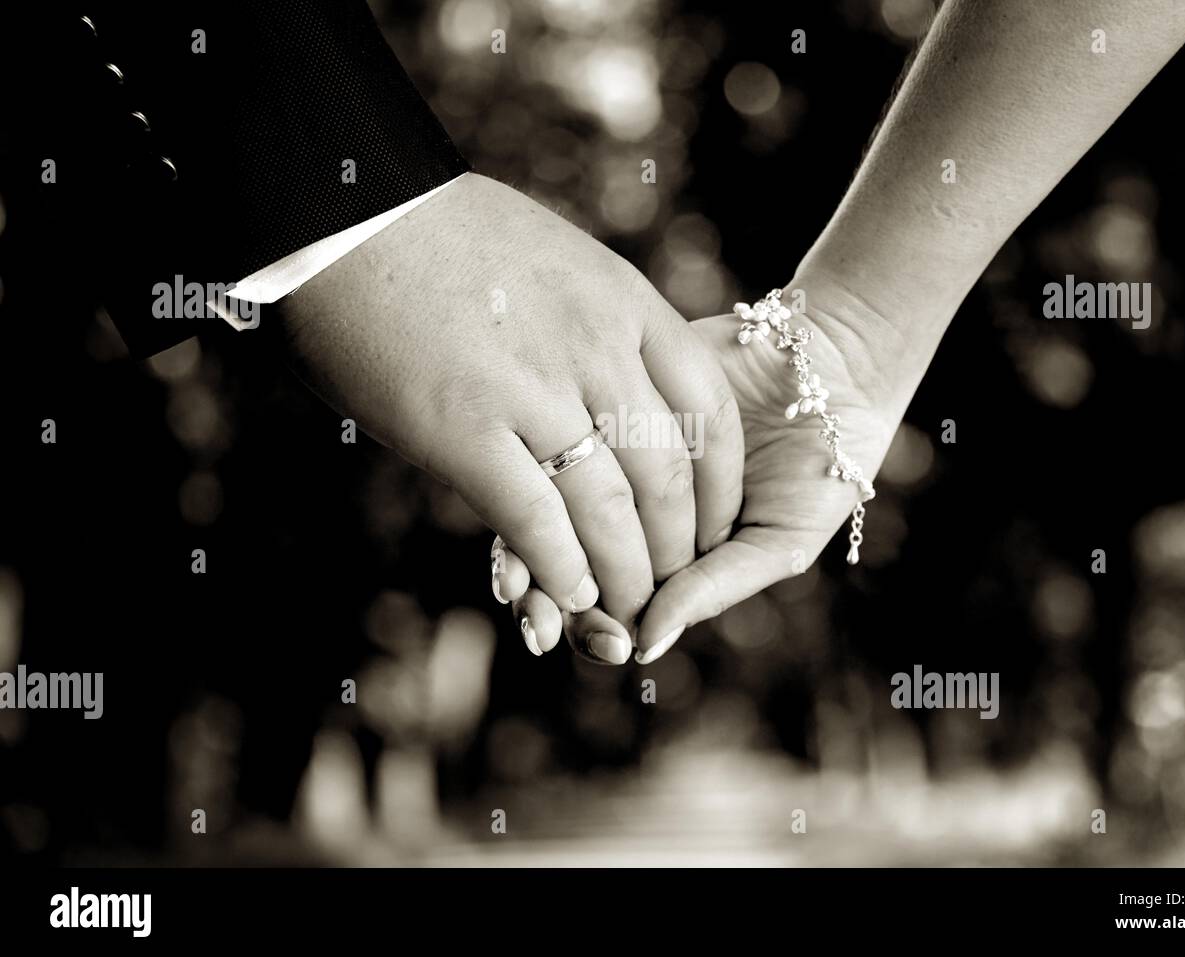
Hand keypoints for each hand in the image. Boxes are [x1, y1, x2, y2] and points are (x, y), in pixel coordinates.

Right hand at [278, 174, 743, 662]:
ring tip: (624, 609)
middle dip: (676, 546)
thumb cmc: (441, 234)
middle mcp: (594, 349)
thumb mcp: (555, 262)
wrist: (347, 209)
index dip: (721, 483)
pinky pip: (536, 519)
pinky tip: (570, 594)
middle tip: (670, 585)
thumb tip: (615, 382)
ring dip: (624, 574)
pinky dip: (560, 568)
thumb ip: (597, 326)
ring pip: (610, 510)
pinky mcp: (465, 430)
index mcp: (623, 303)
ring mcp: (533, 391)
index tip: (716, 524)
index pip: (709, 411)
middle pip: (666, 475)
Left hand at [500, 274, 917, 663]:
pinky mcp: (607, 395)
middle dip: (545, 602)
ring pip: (547, 507)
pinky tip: (537, 496)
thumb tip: (644, 643)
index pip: (612, 605)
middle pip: (564, 564)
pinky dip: (543, 470)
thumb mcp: (779, 543)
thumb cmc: (822, 466)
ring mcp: (612, 454)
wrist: (838, 368)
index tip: (606, 647)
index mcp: (665, 555)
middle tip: (544, 629)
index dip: (595, 632)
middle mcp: (627, 509)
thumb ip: (714, 590)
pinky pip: (561, 438)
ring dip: (525, 549)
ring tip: (518, 581)